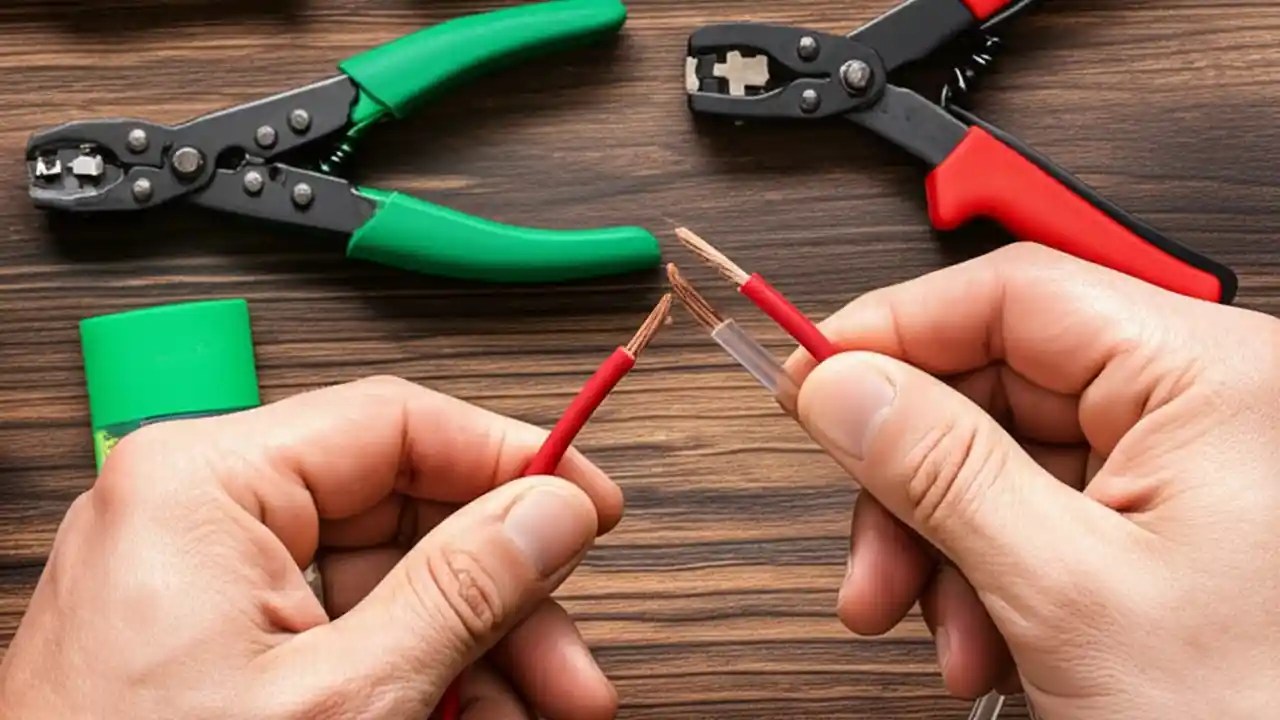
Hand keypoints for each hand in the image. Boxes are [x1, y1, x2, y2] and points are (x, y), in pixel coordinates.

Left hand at [0, 377, 623, 719]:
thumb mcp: (346, 696)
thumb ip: (461, 587)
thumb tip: (550, 509)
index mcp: (203, 484)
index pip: (395, 421)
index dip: (510, 457)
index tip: (587, 502)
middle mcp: (197, 516)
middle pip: (400, 512)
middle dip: (501, 590)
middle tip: (568, 652)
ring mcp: (202, 584)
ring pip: (384, 584)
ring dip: (473, 649)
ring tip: (539, 710)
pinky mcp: (210, 647)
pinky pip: (343, 635)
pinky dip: (414, 678)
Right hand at [788, 245, 1279, 717]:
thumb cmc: (1253, 716)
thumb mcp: (1066, 591)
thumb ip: (941, 471)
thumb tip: (842, 385)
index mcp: (1209, 380)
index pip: (1013, 295)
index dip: (894, 330)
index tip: (811, 376)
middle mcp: (1196, 408)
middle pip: (992, 388)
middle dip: (912, 484)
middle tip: (869, 551)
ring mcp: (1175, 469)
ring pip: (995, 461)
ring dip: (938, 547)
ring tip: (937, 628)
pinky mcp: (1152, 525)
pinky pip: (1027, 515)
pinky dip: (980, 577)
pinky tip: (984, 641)